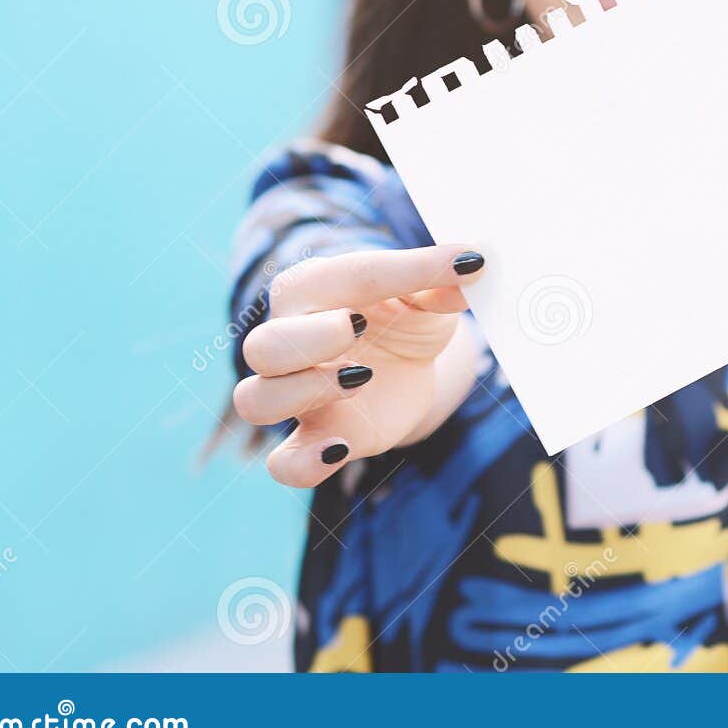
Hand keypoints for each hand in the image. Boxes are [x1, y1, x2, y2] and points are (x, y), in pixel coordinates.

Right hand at [233, 244, 485, 487]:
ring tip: (360, 379)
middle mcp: (291, 340)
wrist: (407, 372)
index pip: (347, 274)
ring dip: (301, 392)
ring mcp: (296, 394)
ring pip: (255, 399)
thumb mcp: (428, 298)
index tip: (462, 264)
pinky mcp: (315, 438)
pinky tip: (340, 449)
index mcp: (316, 288)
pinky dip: (303, 464)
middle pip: (264, 345)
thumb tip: (472, 267)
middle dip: (309, 338)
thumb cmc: (404, 322)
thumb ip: (441, 284)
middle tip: (356, 327)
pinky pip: (283, 464)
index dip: (406, 269)